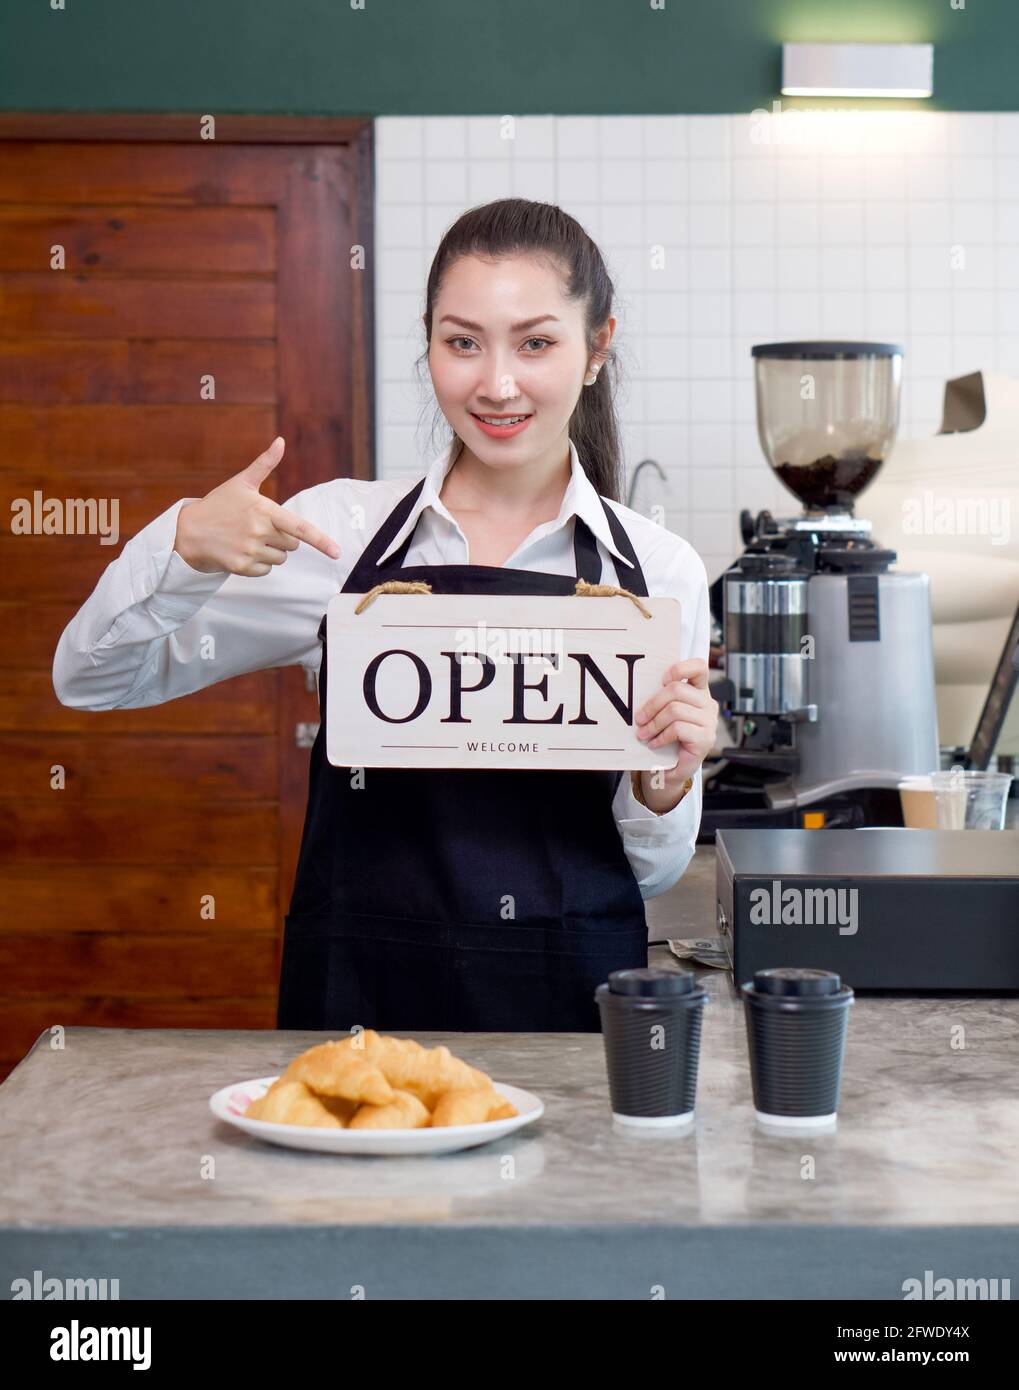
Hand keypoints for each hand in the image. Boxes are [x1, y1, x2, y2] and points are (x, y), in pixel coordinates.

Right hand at [173, 436, 340, 576]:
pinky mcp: (242, 567)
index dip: (321, 540)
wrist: (189, 531)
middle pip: (293, 544)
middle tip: (260, 528)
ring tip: (249, 539)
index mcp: (264, 510)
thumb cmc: (220, 504)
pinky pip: (267, 570)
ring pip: (281, 558)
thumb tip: (281, 441)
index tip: (337, 552)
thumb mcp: (242, 483)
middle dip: (283, 538)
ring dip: (271, 551)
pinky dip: (259, 564)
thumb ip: (265, 464)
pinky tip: (242, 551)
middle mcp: (259, 532)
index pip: (299, 528)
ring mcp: (250, 551)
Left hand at [635, 657, 718, 786]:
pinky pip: (678, 729)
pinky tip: (654, 743)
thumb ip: (661, 700)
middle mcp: (708, 703)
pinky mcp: (705, 738)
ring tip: (643, 734)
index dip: (680, 668)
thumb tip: (638, 691)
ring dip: (654, 723)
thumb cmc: (669, 737)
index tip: (662, 680)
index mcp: (699, 691)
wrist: (676, 766)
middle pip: (677, 690)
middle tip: (639, 719)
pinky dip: (661, 737)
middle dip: (652, 704)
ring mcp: (709, 721)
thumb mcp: (665, 713)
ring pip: (675, 710)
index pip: (699, 667)